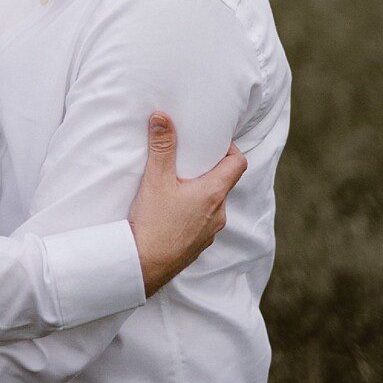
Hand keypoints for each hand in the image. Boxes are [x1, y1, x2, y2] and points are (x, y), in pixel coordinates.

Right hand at [128, 113, 246, 297]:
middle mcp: (219, 213)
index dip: (230, 149)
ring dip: (200, 190)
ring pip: (213, 202)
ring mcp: (210, 232)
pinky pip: (204, 220)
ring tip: (176, 183)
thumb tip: (162, 117)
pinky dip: (193, 209)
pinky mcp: (199, 244)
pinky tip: (171, 209)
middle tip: (188, 159)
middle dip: (209, 168)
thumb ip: (161, 146)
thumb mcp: (155, 179)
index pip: (238, 164)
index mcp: (214, 193)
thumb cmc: (153, 222)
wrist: (144, 266)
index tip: (212, 142)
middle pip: (224, 182)